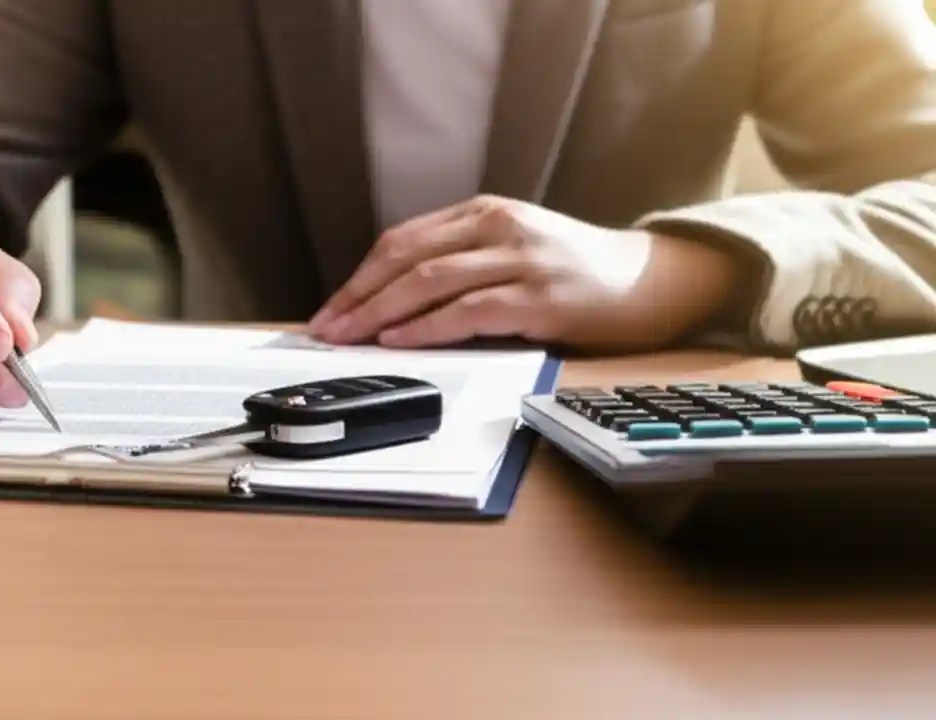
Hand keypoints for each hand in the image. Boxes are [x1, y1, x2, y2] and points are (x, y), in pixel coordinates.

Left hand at [308, 196, 739, 350]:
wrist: (651, 281)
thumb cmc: (574, 273)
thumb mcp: (512, 249)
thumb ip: (460, 263)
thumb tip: (389, 305)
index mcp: (484, 212)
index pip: (402, 240)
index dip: (359, 277)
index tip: (330, 309)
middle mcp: (499, 227)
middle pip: (406, 257)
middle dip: (357, 296)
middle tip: (325, 329)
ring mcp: (521, 260)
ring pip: (430, 280)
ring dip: (379, 312)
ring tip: (349, 338)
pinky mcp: (541, 298)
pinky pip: (468, 311)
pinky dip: (426, 327)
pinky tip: (398, 339)